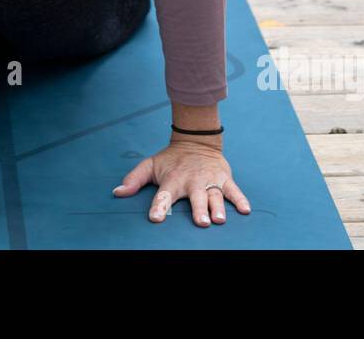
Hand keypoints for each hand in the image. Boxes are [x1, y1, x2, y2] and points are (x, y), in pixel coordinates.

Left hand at [112, 138, 250, 225]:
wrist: (195, 140)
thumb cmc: (171, 160)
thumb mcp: (150, 165)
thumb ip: (134, 179)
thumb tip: (117, 192)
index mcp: (172, 180)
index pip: (164, 195)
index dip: (159, 206)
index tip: (156, 218)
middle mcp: (191, 182)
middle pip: (195, 197)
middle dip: (198, 209)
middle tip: (200, 222)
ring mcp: (209, 180)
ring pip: (214, 195)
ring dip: (217, 207)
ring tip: (219, 219)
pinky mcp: (223, 178)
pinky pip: (234, 190)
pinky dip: (240, 199)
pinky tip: (245, 210)